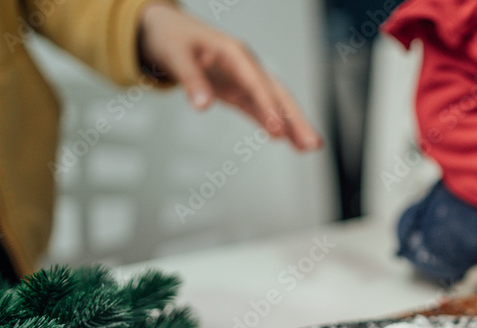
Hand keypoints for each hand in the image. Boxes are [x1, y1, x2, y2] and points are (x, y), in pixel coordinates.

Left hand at [138, 2, 322, 150]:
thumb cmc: (172, 36)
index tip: (278, 129)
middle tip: (313, 143)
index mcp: (235, 53)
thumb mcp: (175, 55)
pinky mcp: (237, 93)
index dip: (269, 107)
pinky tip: (288, 142)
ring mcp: (244, 81)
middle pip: (278, 95)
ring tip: (310, 148)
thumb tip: (202, 105)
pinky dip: (273, 126)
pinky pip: (260, 111)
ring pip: (275, 105)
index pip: (258, 84)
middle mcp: (246, 67)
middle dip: (297, 120)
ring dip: (292, 126)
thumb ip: (191, 80)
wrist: (164, 30)